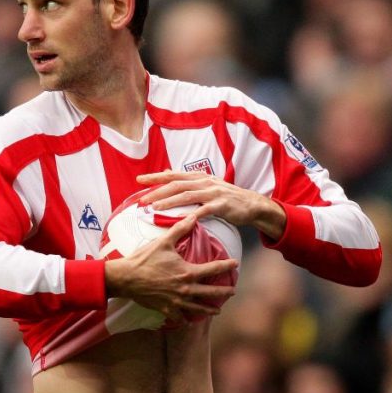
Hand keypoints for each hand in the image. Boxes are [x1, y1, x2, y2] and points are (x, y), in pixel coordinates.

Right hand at [104, 214, 237, 323]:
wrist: (126, 278)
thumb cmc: (145, 259)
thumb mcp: (164, 241)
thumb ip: (181, 229)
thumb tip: (193, 216)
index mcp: (188, 272)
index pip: (213, 268)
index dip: (226, 265)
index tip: (235, 264)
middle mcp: (186, 289)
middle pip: (211, 292)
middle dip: (224, 292)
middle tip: (232, 291)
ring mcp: (176, 302)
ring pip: (198, 308)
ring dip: (209, 309)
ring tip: (217, 310)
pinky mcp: (166, 309)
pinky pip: (180, 318)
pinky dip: (186, 319)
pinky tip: (190, 320)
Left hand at [137, 171, 286, 239]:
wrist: (252, 204)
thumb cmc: (226, 197)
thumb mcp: (206, 184)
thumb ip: (187, 180)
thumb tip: (167, 172)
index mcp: (199, 177)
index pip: (173, 175)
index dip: (156, 177)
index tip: (139, 179)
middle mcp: (204, 182)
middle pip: (176, 184)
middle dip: (157, 190)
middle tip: (141, 198)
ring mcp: (213, 192)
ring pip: (187, 195)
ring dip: (169, 201)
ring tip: (154, 207)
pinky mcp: (221, 205)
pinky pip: (204, 210)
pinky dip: (192, 214)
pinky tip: (181, 220)